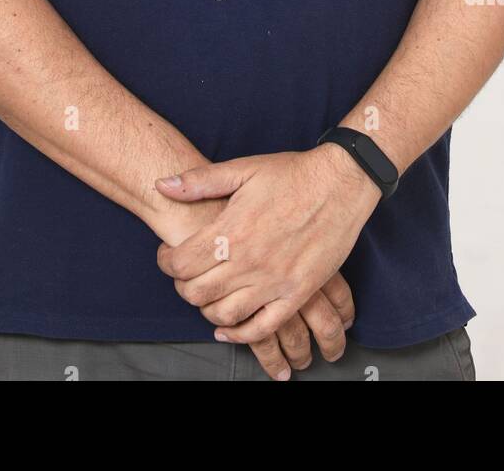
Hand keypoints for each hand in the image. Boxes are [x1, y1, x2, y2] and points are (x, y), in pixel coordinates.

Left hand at [153, 186, 357, 380]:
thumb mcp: (243, 168)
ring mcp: (274, 281)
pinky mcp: (297, 293)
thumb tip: (162, 184)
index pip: (181, 263)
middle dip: (182, 286)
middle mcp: (250, 261)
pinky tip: (229, 328)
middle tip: (185, 275)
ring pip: (224, 314)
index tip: (169, 255)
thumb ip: (199, 181)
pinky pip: (263, 327)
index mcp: (232, 230)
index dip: (166, 261)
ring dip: (206, 310)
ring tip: (206, 295)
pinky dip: (240, 335)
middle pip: (196, 293)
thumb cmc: (292, 173)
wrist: (340, 183)